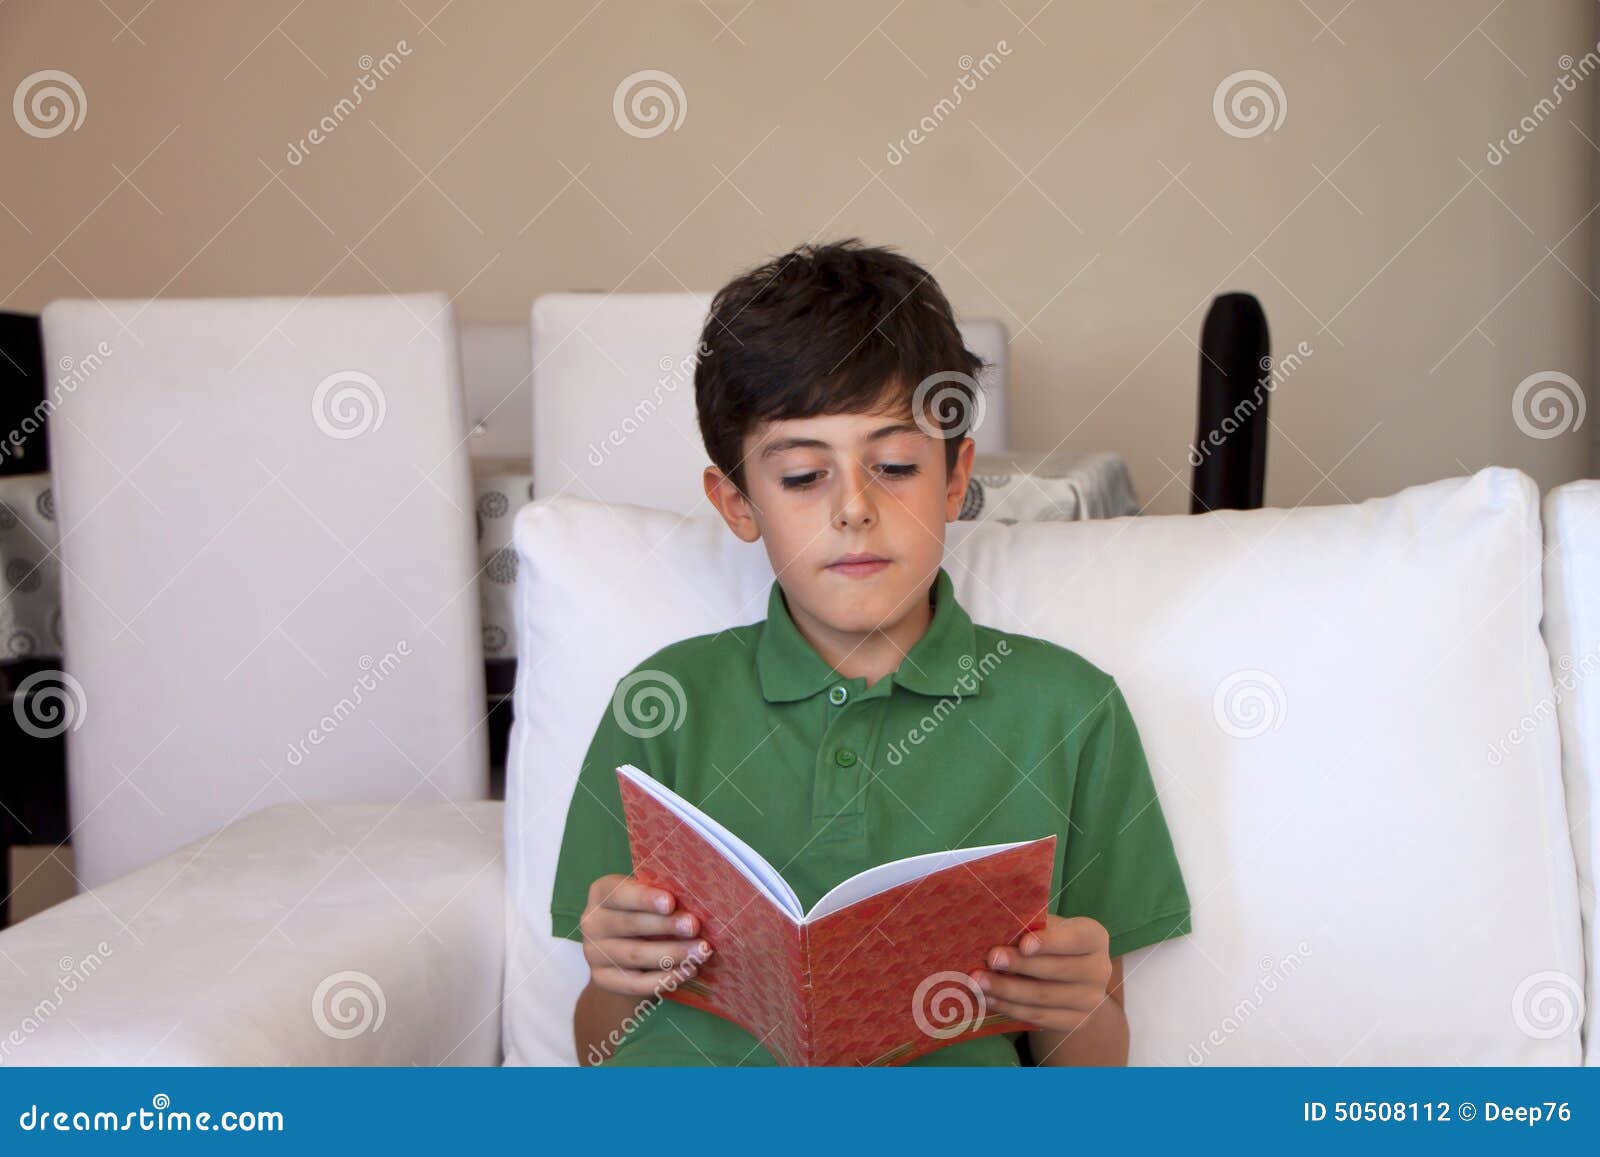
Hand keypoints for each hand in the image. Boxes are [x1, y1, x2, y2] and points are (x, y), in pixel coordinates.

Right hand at [578, 874, 713, 997]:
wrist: (624, 955)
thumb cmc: (644, 915)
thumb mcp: (647, 900)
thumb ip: (662, 898)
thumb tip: (695, 902)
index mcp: (601, 893)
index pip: (619, 893)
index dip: (644, 898)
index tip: (671, 902)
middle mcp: (592, 922)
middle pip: (630, 925)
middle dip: (665, 926)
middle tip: (694, 927)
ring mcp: (594, 953)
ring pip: (635, 955)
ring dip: (672, 953)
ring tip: (701, 951)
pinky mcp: (602, 980)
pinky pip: (635, 983)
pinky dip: (665, 978)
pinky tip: (688, 970)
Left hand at [970, 915, 1113, 1031]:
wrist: (1069, 977)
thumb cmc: (1049, 940)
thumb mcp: (1046, 926)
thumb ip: (1030, 927)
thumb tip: (996, 929)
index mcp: (1094, 938)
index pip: (1075, 939)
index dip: (1050, 942)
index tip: (1023, 944)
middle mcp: (1100, 970)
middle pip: (1056, 970)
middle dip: (1020, 965)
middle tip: (990, 960)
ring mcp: (1091, 1000)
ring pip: (1044, 997)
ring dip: (1008, 990)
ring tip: (980, 981)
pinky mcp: (1077, 1021)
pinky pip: (1040, 1017)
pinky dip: (1011, 1008)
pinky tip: (990, 998)